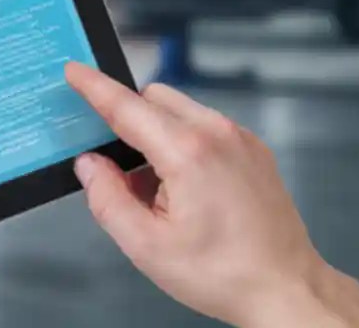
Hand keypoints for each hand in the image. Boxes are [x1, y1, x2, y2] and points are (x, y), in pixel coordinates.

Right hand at [66, 63, 358, 327]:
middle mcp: (218, 133)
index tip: (73, 70)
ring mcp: (241, 138)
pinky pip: (206, 129)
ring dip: (158, 137)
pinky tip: (189, 193)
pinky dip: (185, 146)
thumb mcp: (147, 246)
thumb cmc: (224, 273)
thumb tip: (89, 165)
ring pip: (181, 113)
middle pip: (154, 100)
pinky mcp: (254, 149)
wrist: (285, 287)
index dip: (94, 88)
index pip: (127, 107)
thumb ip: (108, 199)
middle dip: (129, 124)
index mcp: (188, 152)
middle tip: (122, 173)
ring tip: (163, 197)